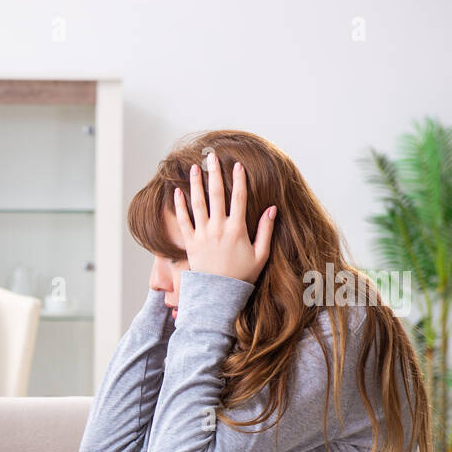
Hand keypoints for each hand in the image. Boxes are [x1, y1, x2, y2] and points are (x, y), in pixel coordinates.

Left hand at [174, 151, 275, 284]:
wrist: (218, 295)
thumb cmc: (242, 276)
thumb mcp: (261, 255)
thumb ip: (266, 230)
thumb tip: (273, 209)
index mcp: (237, 229)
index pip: (239, 198)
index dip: (239, 179)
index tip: (237, 164)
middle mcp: (218, 228)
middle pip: (216, 194)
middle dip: (214, 173)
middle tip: (211, 156)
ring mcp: (202, 234)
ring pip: (198, 203)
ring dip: (195, 184)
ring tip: (193, 168)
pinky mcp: (190, 243)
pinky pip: (183, 221)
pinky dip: (180, 206)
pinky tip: (178, 192)